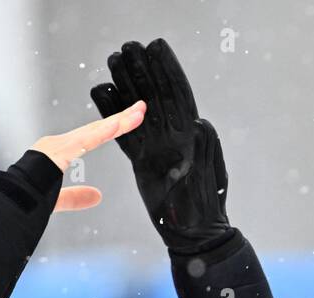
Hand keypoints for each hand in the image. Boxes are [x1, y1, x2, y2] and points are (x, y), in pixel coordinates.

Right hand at [31, 99, 146, 212]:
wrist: (6, 200)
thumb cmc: (24, 198)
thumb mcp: (58, 199)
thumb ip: (76, 198)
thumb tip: (98, 196)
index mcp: (59, 152)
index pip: (92, 138)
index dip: (110, 129)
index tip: (128, 122)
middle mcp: (59, 143)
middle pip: (97, 129)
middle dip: (121, 119)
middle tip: (142, 109)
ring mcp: (58, 145)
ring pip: (95, 131)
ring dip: (119, 121)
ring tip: (140, 112)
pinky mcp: (57, 151)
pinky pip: (85, 140)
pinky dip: (103, 132)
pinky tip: (119, 124)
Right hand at [90, 38, 232, 252]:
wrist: (195, 235)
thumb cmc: (206, 209)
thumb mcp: (211, 174)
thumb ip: (205, 146)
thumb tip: (199, 122)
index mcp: (192, 135)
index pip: (179, 95)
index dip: (168, 70)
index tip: (157, 47)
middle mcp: (174, 138)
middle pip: (156, 96)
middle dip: (143, 71)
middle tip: (128, 47)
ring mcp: (157, 149)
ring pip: (137, 111)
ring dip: (127, 86)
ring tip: (114, 62)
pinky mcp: (143, 163)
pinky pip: (124, 135)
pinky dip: (111, 114)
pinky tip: (101, 93)